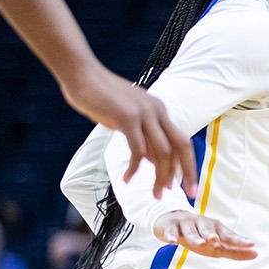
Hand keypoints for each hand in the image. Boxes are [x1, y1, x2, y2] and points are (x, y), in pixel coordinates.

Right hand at [60, 63, 198, 200]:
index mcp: (160, 111)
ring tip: (155, 194)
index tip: (188, 186)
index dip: (187, 165)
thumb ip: (143, 137)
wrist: (81, 74)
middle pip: (182, 146)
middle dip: (187, 172)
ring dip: (160, 176)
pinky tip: (128, 179)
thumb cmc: (100, 97)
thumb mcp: (128, 119)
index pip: (182, 142)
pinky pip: (137, 150)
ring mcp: (144, 113)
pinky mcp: (127, 117)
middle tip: (187, 195)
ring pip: (162, 152)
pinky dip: (134, 168)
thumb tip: (155, 161)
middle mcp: (157, 111)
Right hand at [154, 211, 256, 260]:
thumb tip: (256, 254)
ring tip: (200, 243)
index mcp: (215, 229)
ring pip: (190, 231)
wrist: (171, 222)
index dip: (238, 240)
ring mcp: (186, 224)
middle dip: (212, 235)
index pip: (228, 235)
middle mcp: (202, 225)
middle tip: (216, 240)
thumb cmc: (199, 236)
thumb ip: (234, 251)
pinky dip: (170, 236)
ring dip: (195, 237)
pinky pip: (170, 231)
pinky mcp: (170, 226)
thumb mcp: (216, 245)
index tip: (251, 244)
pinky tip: (172, 241)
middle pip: (208, 230)